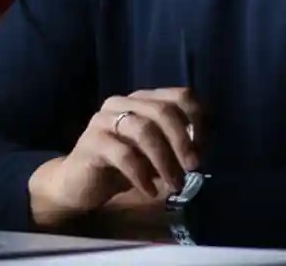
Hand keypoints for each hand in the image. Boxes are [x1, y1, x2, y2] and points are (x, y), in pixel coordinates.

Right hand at [29, 88, 202, 230]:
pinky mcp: (92, 141)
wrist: (79, 183)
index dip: (198, 119)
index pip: (180, 95)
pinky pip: (123, 154)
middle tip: (192, 167)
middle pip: (163, 110)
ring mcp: (105, 119)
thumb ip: (178, 144)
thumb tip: (206, 146)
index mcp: (143, 99)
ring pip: (143, 130)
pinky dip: (142, 174)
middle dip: (183, 141)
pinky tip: (150, 190)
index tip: (205, 147)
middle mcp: (124, 102)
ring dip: (164, 160)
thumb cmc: (124, 167)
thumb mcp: (157, 154)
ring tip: (174, 184)